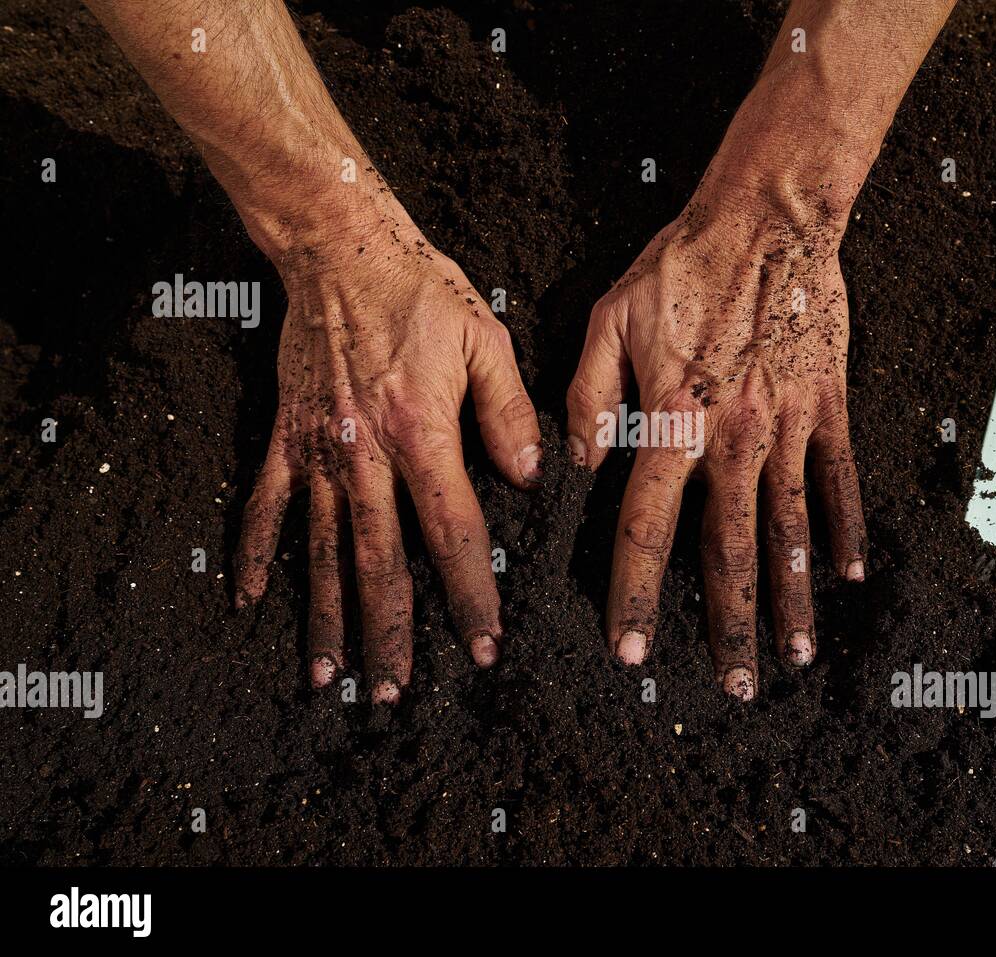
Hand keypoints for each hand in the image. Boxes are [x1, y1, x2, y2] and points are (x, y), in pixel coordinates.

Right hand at [235, 203, 540, 702]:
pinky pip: (266, 505)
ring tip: (328, 676)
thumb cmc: (420, 291)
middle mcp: (365, 454)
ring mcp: (318, 450)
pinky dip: (257, 554)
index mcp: (422, 434)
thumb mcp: (487, 341)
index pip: (454, 535)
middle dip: (392, 634)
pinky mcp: (285, 437)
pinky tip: (249, 600)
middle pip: (380, 562)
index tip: (485, 646)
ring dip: (326, 616)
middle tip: (396, 693)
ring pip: (323, 550)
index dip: (470, 597)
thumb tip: (530, 476)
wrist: (339, 248)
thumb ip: (508, 414)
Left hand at [566, 200, 865, 699]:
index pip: (648, 527)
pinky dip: (845, 528)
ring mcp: (785, 425)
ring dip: (790, 597)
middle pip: (728, 549)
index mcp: (671, 421)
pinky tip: (849, 575)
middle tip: (732, 685)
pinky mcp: (826, 405)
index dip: (637, 593)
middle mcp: (731, 437)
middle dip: (728, 624)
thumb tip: (575, 464)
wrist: (767, 217)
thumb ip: (587, 396)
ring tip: (793, 654)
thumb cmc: (681, 265)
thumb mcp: (608, 318)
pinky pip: (838, 478)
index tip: (632, 650)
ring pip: (788, 528)